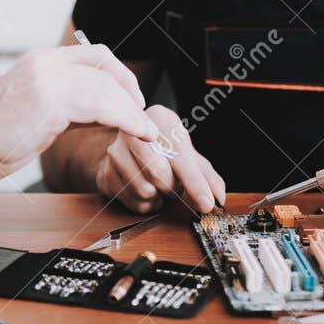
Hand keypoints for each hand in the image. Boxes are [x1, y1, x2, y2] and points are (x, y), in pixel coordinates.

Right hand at [0, 45, 160, 181]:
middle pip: (106, 69)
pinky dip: (127, 119)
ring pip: (107, 87)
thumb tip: (105, 112)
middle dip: (132, 95)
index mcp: (42, 60)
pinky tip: (138, 132)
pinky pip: (102, 105)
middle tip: (145, 121)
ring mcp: (48, 78)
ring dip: (134, 111)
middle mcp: (46, 62)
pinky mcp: (51, 100)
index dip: (121, 76)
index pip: (95, 55)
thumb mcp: (36, 109)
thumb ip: (69, 104)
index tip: (133, 101)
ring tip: (147, 131)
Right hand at [91, 105, 224, 212]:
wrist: (129, 148)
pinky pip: (132, 201)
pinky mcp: (105, 171)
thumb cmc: (163, 150)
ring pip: (144, 190)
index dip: (195, 183)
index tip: (206, 203)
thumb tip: (218, 196)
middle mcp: (134, 131)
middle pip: (159, 174)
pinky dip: (145, 204)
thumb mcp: (189, 156)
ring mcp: (115, 151)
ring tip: (159, 186)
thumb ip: (206, 175)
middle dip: (173, 188)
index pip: (179, 155)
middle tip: (175, 185)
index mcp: (159, 119)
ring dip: (158, 197)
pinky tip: (146, 191)